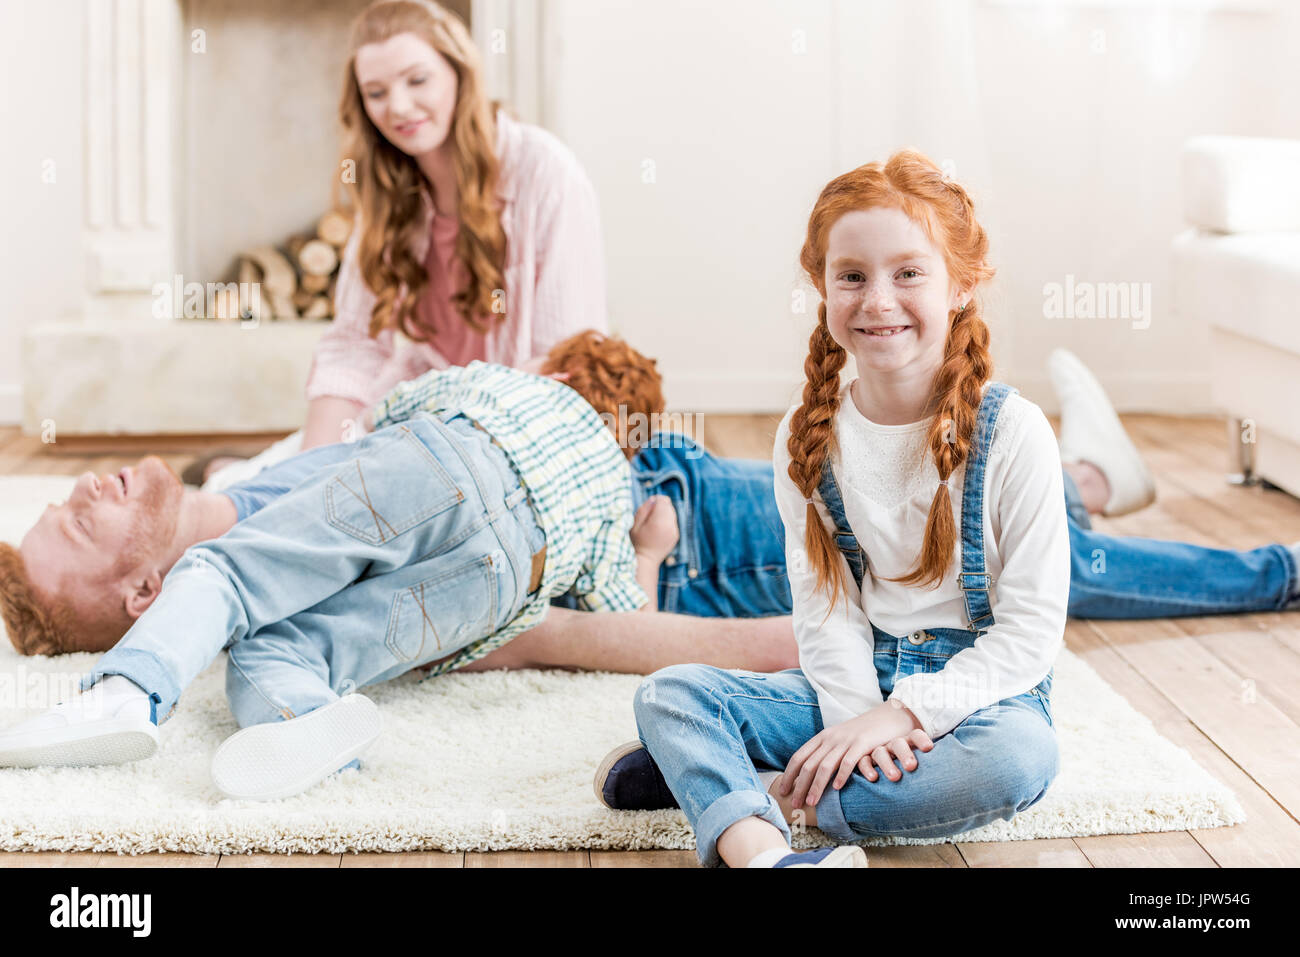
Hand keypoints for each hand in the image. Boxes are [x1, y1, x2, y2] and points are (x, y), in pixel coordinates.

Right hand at [630, 495, 678, 561]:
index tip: (649, 506)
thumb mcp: (634, 524)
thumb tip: (654, 499)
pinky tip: (658, 530)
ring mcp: (674, 531)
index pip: (663, 500)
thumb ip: (644, 509)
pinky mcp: (676, 535)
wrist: (646, 560)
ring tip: (653, 523)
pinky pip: (673, 522)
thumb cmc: (636, 541)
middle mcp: (669, 526)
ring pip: (672, 513)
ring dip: (664, 514)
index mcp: (658, 522)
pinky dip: (667, 522)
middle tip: (650, 516)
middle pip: (669, 506)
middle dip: (660, 507)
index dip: (656, 500)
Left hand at [777, 701, 933, 808]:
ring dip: (816, 786)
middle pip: (809, 765)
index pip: (799, 757)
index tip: (782, 791)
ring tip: (811, 803)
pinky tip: (837, 789)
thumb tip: (809, 775)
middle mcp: (831, 738)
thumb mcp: (840, 740)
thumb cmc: (862, 734)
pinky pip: (848, 762)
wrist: (888, 717)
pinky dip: (841, 776)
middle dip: (799, 786)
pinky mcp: (863, 744)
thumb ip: (826, 753)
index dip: (789, 775)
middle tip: (794, 804)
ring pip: (825, 766)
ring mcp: (846, 740)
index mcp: (822, 737)